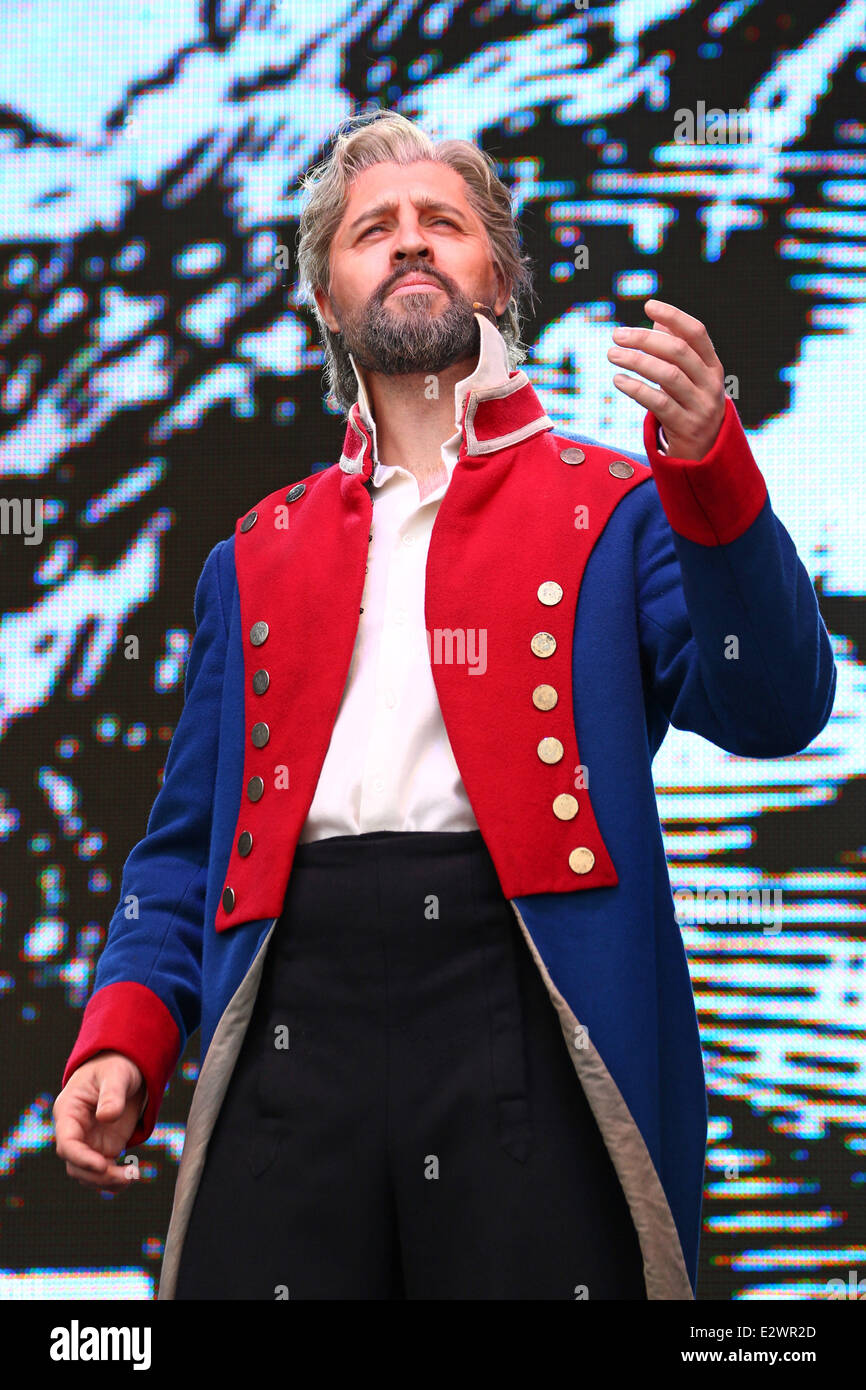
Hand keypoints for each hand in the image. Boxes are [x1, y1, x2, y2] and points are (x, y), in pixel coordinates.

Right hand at [53, 1051, 145, 1190]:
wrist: (126, 1068)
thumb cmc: (116, 1067)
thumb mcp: (116, 1074)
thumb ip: (111, 1094)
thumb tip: (107, 1117)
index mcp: (68, 1112)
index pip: (66, 1143)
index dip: (81, 1158)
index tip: (102, 1165)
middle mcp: (74, 1132)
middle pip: (75, 1165)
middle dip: (98, 1175)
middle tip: (127, 1175)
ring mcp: (88, 1142)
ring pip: (88, 1174)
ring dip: (107, 1182)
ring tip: (133, 1175)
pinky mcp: (104, 1148)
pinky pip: (103, 1172)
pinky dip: (115, 1180)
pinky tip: (132, 1175)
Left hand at [607, 299, 725, 459]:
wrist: (705, 456)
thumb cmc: (689, 409)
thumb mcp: (688, 381)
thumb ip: (676, 353)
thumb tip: (658, 323)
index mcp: (713, 367)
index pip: (696, 333)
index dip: (674, 317)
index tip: (649, 305)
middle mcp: (711, 384)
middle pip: (679, 352)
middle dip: (645, 339)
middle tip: (617, 334)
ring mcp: (700, 407)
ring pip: (668, 376)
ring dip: (636, 361)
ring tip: (612, 354)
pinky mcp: (685, 428)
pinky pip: (658, 403)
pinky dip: (636, 388)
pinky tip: (618, 379)